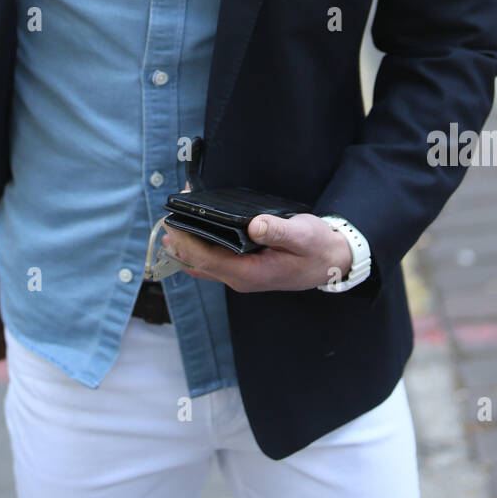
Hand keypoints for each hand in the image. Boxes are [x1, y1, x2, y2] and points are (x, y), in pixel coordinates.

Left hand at [162, 207, 353, 292]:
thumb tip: (254, 226)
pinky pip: (213, 261)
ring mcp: (240, 276)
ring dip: (186, 246)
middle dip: (180, 242)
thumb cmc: (317, 248)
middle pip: (199, 263)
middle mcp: (240, 278)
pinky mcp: (242, 270)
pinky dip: (199, 247)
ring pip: (203, 264)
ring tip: (172, 224)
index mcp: (250, 273)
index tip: (171, 224)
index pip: (207, 260)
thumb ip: (278, 231)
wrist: (331, 263)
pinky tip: (193, 232)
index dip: (185, 243)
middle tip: (166, 218)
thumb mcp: (302, 235)